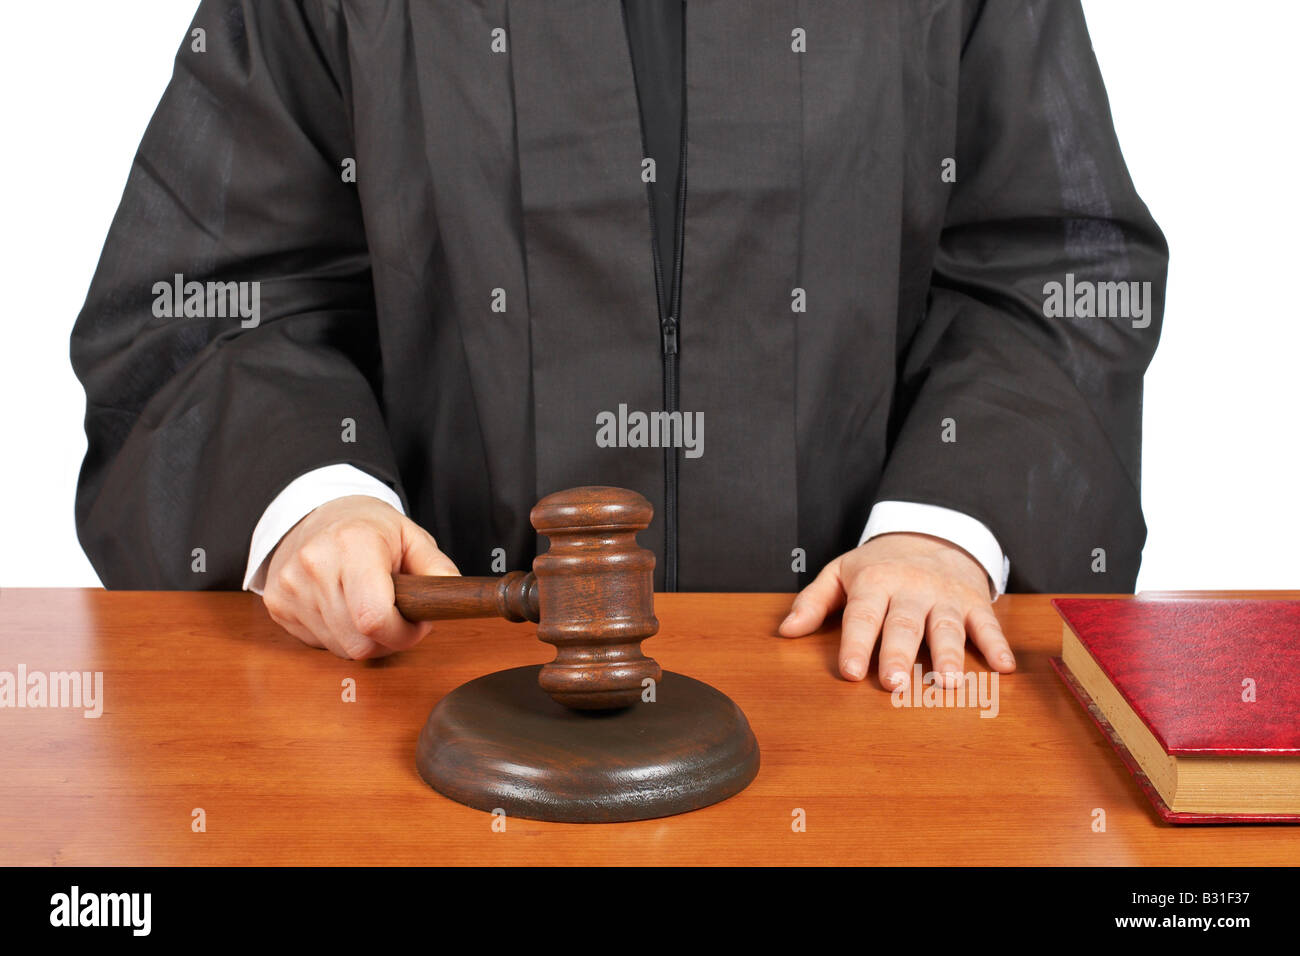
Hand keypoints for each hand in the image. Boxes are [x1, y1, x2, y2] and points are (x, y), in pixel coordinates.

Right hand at [262, 496, 458, 658]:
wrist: (315, 513)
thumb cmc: (369, 528)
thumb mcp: (413, 537)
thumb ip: (438, 569)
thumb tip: (452, 600)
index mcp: (353, 544)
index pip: (374, 618)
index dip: (403, 634)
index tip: (417, 624)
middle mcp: (315, 565)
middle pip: (359, 642)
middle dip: (389, 640)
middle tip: (399, 617)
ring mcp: (290, 587)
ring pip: (341, 649)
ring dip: (365, 640)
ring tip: (370, 609)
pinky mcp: (277, 605)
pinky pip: (319, 644)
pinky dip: (340, 635)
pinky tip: (344, 608)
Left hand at [778, 532, 1014, 687]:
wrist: (932, 532)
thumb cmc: (880, 563)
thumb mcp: (841, 572)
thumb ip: (813, 602)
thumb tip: (785, 631)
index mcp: (875, 580)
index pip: (863, 615)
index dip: (856, 644)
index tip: (850, 672)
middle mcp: (911, 588)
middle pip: (903, 623)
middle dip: (898, 654)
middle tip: (894, 684)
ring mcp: (945, 595)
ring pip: (945, 626)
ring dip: (948, 655)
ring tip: (947, 682)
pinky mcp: (974, 601)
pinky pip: (987, 623)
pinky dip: (997, 645)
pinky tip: (1004, 667)